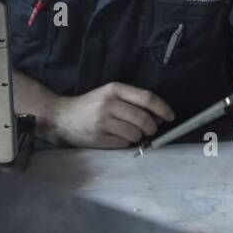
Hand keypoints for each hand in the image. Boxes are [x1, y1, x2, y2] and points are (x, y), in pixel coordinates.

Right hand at [48, 81, 174, 147]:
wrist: (61, 117)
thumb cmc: (91, 105)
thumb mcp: (110, 95)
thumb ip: (133, 101)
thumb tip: (160, 116)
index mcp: (114, 89)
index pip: (147, 98)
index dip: (163, 108)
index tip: (171, 116)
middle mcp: (108, 104)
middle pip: (144, 118)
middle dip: (152, 127)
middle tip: (150, 130)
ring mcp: (102, 121)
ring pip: (135, 133)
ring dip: (138, 136)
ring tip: (129, 132)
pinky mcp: (97, 138)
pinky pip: (123, 143)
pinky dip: (125, 142)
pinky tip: (116, 137)